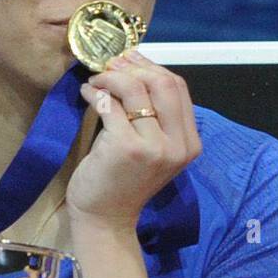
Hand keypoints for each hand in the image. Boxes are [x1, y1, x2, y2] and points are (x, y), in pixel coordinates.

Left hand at [72, 49, 202, 230]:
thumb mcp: (154, 148)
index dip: (151, 67)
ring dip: (110, 77)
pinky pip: (110, 105)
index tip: (128, 60)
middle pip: (163, 82)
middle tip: (109, 67)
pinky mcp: (126, 147)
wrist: (107, 217)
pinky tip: (87, 94)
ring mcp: (154, 147)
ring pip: (135, 88)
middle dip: (132, 67)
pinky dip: (95, 93)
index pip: (178, 87)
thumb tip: (135, 67)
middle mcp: (178, 144)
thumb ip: (156, 116)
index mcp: (190, 142)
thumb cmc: (126, 180)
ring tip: (95, 81)